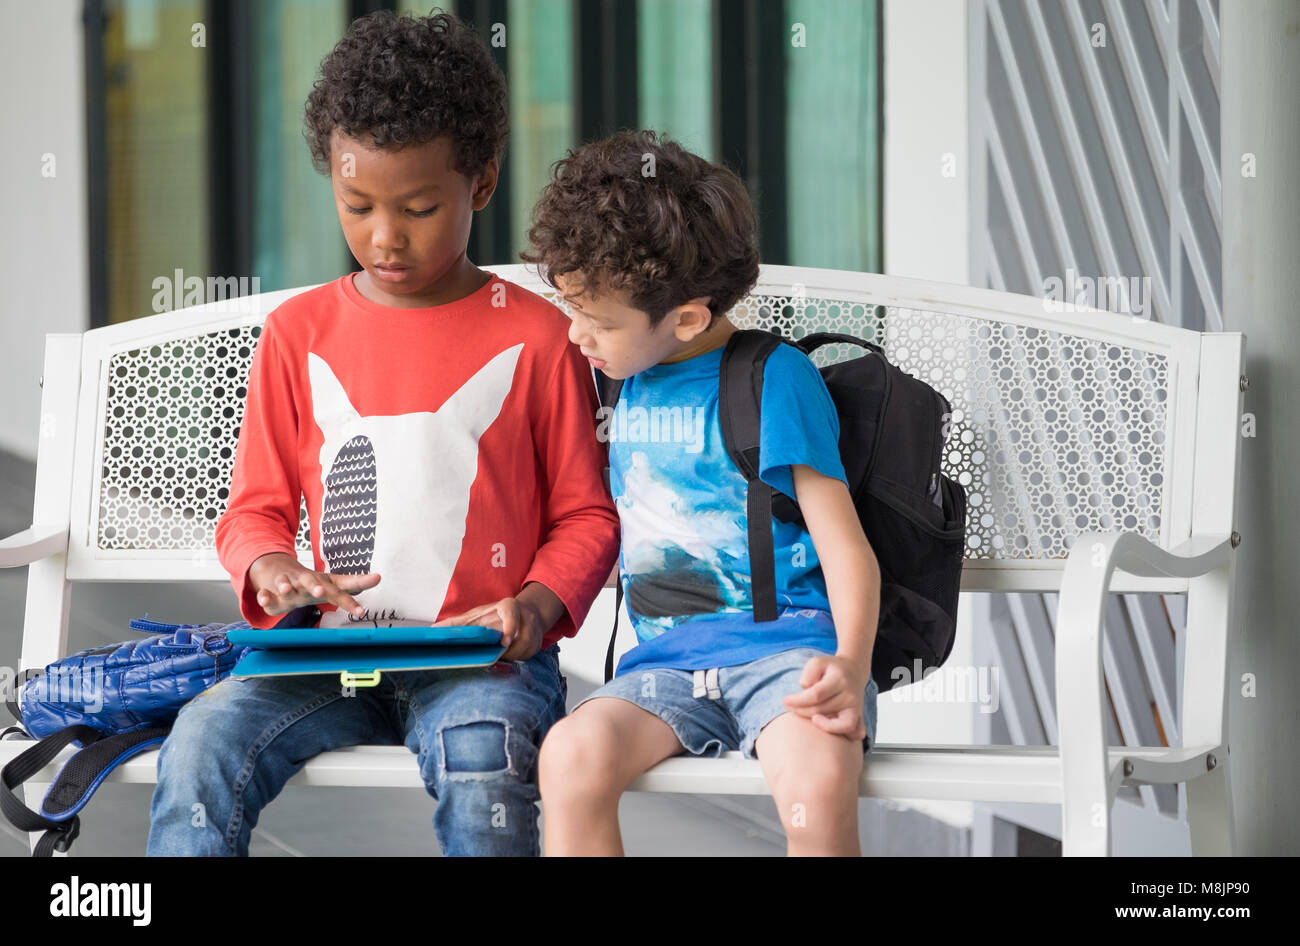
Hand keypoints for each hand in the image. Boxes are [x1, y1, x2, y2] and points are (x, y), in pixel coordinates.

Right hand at [248, 552, 380, 618]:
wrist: (277, 570)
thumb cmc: (311, 582)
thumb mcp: (332, 583)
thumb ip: (354, 584)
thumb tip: (378, 577)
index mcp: (323, 583)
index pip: (340, 589)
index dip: (350, 599)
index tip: (363, 605)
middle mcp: (305, 580)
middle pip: (311, 582)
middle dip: (315, 587)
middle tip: (320, 592)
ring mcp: (287, 583)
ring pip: (286, 582)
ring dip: (286, 585)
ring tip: (287, 590)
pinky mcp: (270, 590)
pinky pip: (265, 593)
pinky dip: (264, 596)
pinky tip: (264, 598)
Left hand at [434, 596, 544, 662]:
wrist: (527, 613)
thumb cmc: (496, 615)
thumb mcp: (477, 614)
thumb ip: (457, 623)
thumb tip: (432, 631)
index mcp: (509, 606)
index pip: (512, 614)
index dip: (509, 627)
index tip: (504, 641)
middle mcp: (525, 616)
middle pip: (519, 638)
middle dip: (506, 651)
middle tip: (493, 657)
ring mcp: (534, 630)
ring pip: (524, 649)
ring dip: (510, 656)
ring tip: (499, 656)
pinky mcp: (538, 644)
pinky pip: (527, 656)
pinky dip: (516, 659)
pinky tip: (508, 657)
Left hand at [782, 654, 870, 739]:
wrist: (853, 671)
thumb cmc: (830, 668)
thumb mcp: (817, 662)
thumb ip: (808, 674)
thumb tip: (805, 689)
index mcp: (839, 680)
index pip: (816, 695)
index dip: (798, 700)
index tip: (785, 700)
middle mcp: (850, 695)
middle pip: (822, 710)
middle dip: (801, 711)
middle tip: (789, 707)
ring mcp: (856, 708)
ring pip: (837, 724)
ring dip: (818, 725)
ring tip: (808, 718)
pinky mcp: (859, 717)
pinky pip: (855, 733)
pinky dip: (842, 734)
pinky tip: (826, 727)